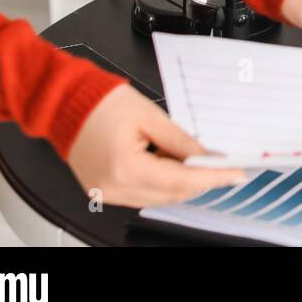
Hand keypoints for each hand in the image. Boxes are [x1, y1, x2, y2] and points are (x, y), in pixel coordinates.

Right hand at [67, 84, 246, 207]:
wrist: (67, 103)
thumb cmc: (101, 103)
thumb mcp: (150, 115)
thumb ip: (181, 139)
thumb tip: (208, 155)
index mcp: (124, 167)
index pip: (180, 180)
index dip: (212, 177)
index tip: (235, 174)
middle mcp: (114, 187)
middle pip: (171, 194)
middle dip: (201, 181)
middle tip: (225, 168)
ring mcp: (107, 193)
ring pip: (159, 198)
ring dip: (183, 184)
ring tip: (200, 162)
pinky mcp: (105, 191)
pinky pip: (143, 195)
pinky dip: (163, 184)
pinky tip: (173, 166)